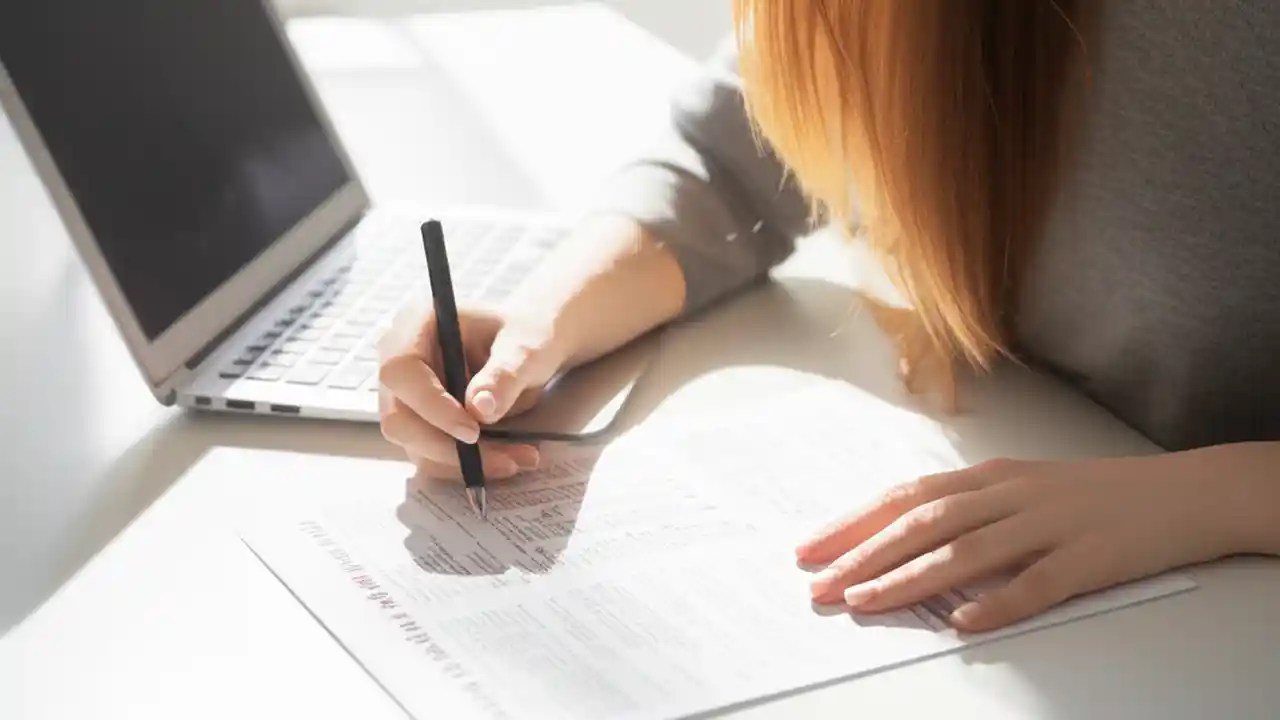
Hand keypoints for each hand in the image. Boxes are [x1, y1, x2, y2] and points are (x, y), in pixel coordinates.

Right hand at [378, 302, 564, 478]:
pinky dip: (468, 465)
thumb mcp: (526, 347)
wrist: (532, 348)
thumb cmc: (526, 335)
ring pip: (416, 445)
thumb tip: (480, 409)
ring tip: (518, 459)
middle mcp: (401, 362)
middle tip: (506, 459)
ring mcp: (406, 396)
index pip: (401, 372)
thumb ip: (505, 373)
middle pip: (399, 418)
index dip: (431, 406)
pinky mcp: (421, 424)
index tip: (472, 431)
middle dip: (449, 447)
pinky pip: (432, 455)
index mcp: (417, 325)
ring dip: (465, 462)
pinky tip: (507, 460)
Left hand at [799, 445, 1278, 631]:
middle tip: (819, 584)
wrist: (1182, 492)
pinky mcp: (1089, 558)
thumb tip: (902, 540)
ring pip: (967, 552)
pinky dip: (999, 604)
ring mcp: (1050, 524)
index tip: (811, 548)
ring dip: (909, 579)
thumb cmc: (1093, 495)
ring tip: (866, 603)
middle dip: (863, 555)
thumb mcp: (1022, 489)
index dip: (854, 523)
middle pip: (923, 523)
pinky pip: (1038, 584)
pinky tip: (965, 623)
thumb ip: (968, 511)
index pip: (906, 498)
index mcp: (991, 477)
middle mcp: (1011, 495)